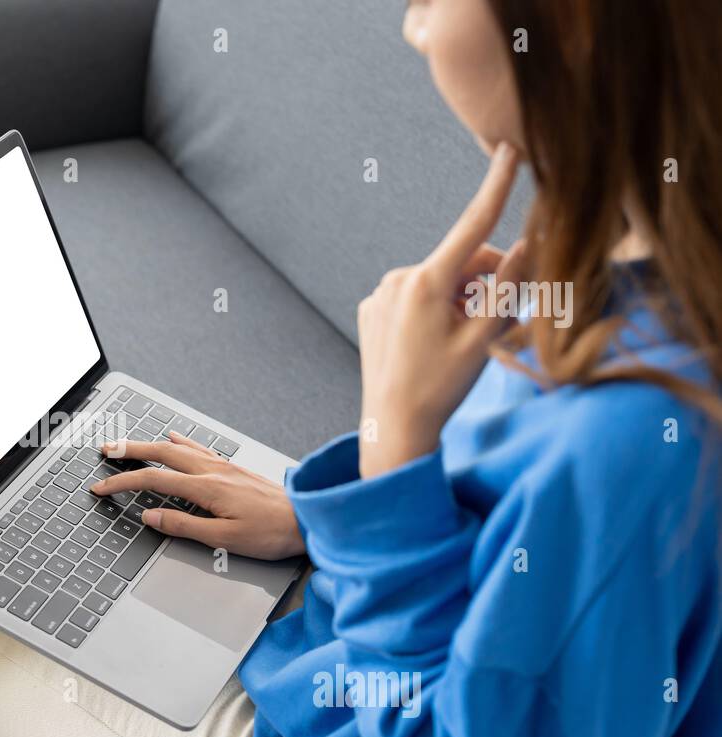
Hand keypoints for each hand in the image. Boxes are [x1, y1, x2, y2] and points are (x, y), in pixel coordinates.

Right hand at [89, 432, 303, 559]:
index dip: (123, 483)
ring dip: (150, 444)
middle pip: (161, 453)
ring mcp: (224, 467)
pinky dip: (181, 441)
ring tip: (129, 444)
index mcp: (207, 487)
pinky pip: (200, 448)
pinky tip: (175, 436)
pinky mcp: (234, 469)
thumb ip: (184, 527)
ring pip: (178, 447)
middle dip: (130, 451)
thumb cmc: (272, 533)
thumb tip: (151, 516)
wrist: (308, 519)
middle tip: (106, 451)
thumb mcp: (225, 539)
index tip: (102, 488)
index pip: (153, 480)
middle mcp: (213, 470)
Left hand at [357, 142, 527, 478]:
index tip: (507, 148)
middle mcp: (397, 279)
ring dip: (462, 298)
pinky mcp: (371, 309)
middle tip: (502, 317)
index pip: (471, 225)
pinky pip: (415, 297)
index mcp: (426, 282)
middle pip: (462, 262)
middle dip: (487, 280)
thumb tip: (527, 244)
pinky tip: (434, 343)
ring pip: (440, 281)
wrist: (392, 427)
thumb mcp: (484, 338)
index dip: (495, 186)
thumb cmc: (441, 387)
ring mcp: (380, 294)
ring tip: (464, 340)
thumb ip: (509, 287)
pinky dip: (435, 309)